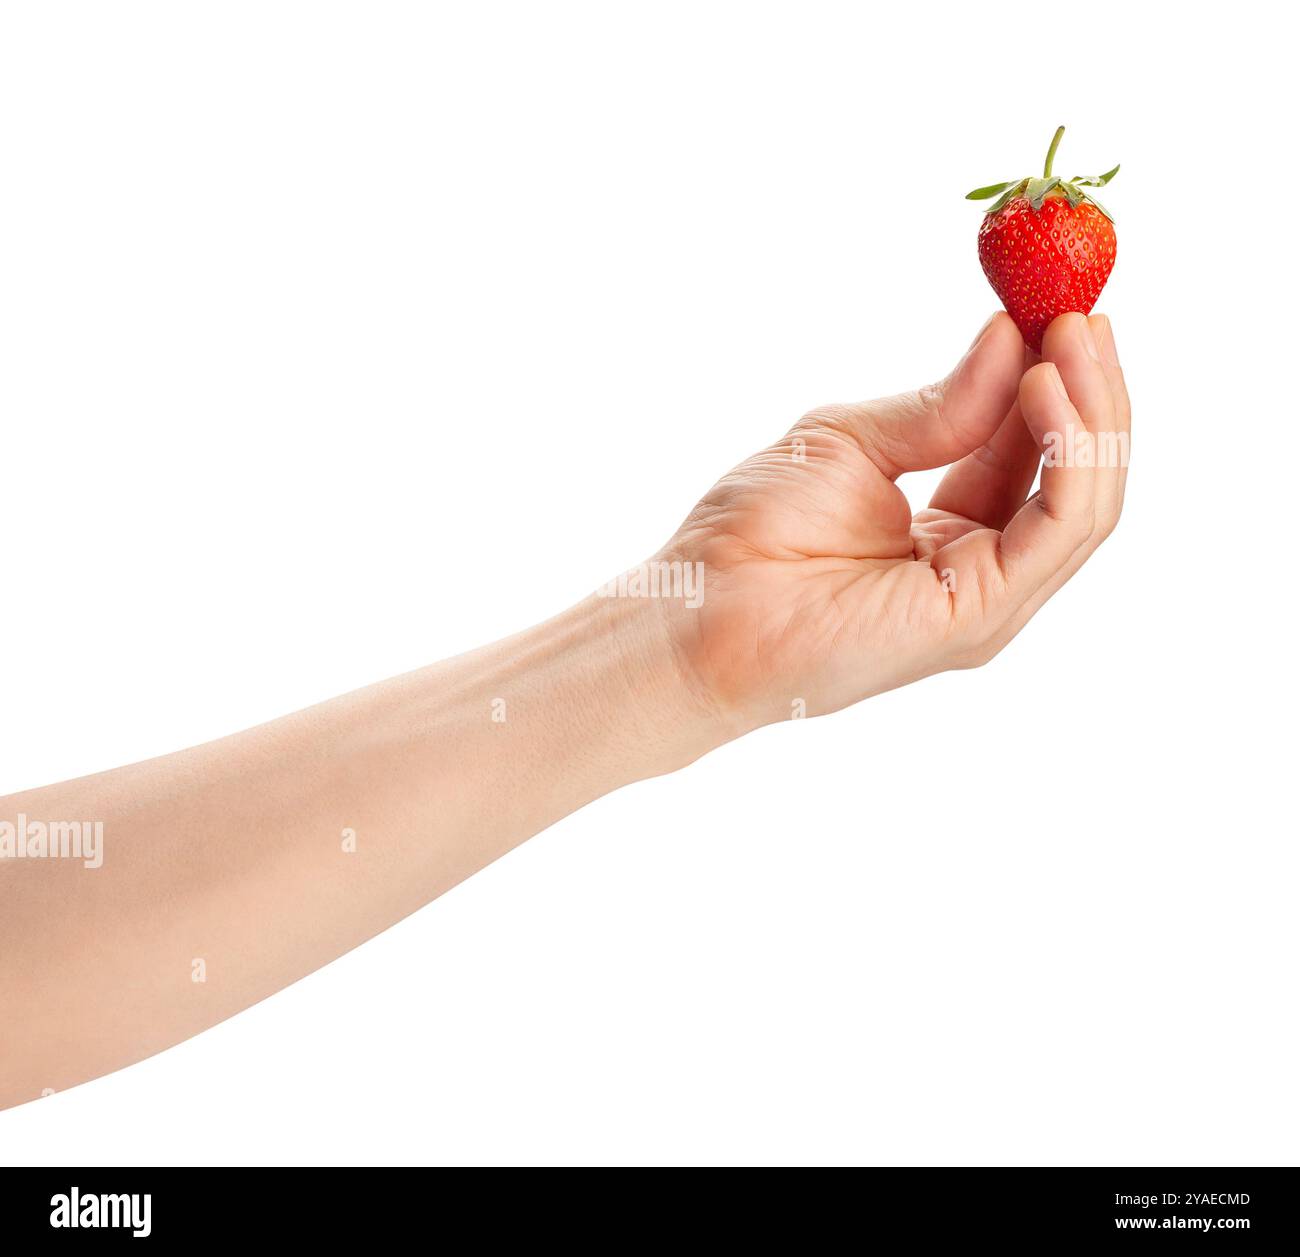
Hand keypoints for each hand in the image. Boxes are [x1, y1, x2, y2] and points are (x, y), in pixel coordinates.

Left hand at [655, 311, 1129, 729]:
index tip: (1061, 301)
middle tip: (1083, 306)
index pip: (1030, 451)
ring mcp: (988, 599)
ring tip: (1072, 329)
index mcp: (950, 533)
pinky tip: (1044, 386)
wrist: (700, 605)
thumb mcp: (851, 442)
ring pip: (1085, 502)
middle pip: (1074, 477)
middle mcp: (981, 568)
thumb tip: (1009, 336)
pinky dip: (1069, 453)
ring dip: (1093, 409)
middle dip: (1089, 388)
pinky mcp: (981, 615)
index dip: (1053, 379)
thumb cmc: (755, 532)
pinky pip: (1058, 528)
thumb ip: (938, 406)